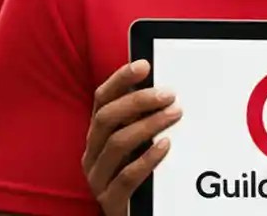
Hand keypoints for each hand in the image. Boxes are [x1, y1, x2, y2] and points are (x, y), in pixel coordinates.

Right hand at [83, 60, 181, 215]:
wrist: (135, 214)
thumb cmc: (140, 174)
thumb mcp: (138, 143)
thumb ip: (143, 119)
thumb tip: (166, 88)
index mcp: (97, 135)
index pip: (102, 99)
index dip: (121, 79)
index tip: (144, 65)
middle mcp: (92, 153)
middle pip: (107, 117)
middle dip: (139, 101)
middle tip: (169, 94)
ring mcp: (98, 178)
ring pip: (117, 143)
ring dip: (148, 125)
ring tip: (174, 115)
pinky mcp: (110, 201)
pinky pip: (127, 176)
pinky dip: (148, 159)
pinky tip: (166, 147)